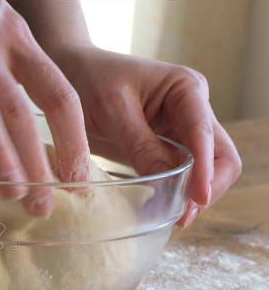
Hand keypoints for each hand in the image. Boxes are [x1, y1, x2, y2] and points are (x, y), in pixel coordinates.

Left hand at [51, 45, 242, 226]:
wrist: (69, 73)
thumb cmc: (89, 79)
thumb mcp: (112, 110)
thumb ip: (140, 145)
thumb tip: (166, 185)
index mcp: (186, 89)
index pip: (206, 135)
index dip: (206, 170)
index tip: (197, 199)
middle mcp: (193, 110)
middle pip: (220, 157)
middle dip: (206, 187)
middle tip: (181, 216)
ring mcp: (181, 130)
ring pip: (205, 170)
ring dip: (192, 194)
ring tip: (169, 216)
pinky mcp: (164, 148)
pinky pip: (180, 175)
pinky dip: (176, 192)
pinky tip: (159, 207)